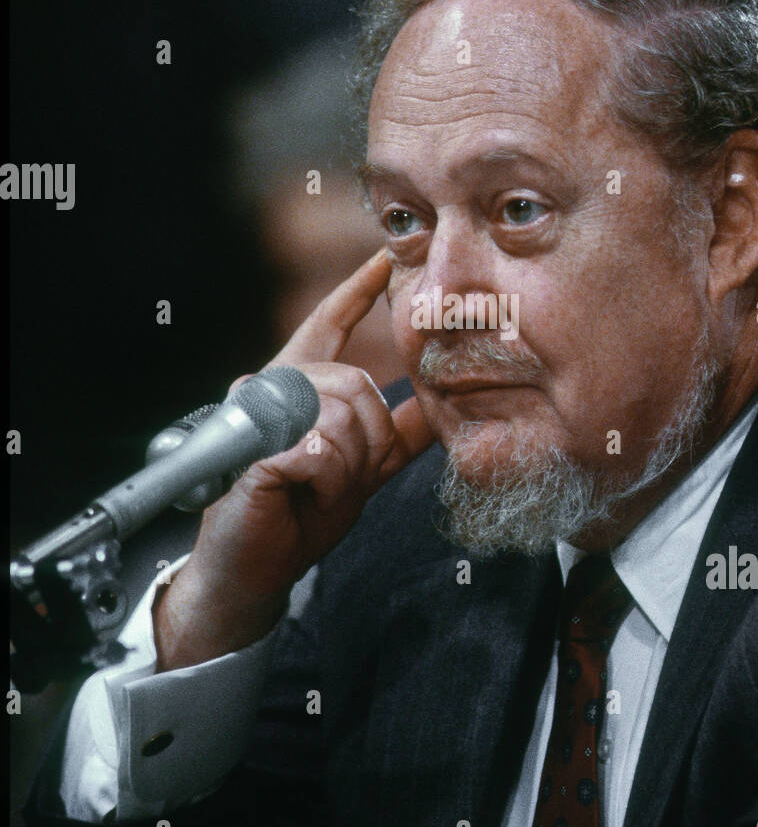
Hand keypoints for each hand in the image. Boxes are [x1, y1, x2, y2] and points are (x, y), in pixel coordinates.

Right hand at [155, 250, 433, 668]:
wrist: (252, 569)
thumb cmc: (297, 516)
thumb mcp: (359, 471)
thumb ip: (392, 435)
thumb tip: (436, 406)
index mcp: (300, 387)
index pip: (329, 324)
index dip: (358, 290)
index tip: (385, 258)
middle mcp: (275, 386)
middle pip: (357, 383)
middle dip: (370, 440)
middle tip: (344, 478)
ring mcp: (258, 411)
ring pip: (342, 415)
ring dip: (347, 468)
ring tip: (317, 488)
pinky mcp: (253, 442)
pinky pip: (322, 449)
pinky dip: (327, 482)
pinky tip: (302, 492)